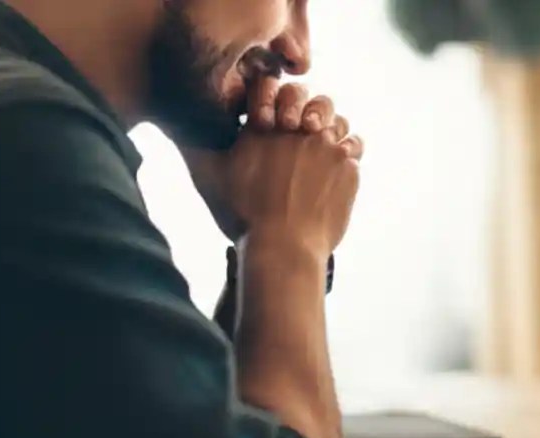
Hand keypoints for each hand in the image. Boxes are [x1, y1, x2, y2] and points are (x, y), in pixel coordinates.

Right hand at [183, 81, 357, 241]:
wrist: (283, 248)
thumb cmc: (243, 215)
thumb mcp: (210, 177)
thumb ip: (199, 144)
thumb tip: (185, 123)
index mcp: (263, 125)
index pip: (276, 87)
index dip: (278, 98)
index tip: (277, 119)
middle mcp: (297, 128)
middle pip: (314, 100)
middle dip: (310, 112)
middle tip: (303, 133)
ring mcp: (327, 146)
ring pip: (338, 121)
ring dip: (331, 132)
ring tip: (321, 152)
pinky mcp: (348, 166)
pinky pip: (354, 147)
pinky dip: (346, 155)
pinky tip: (334, 171)